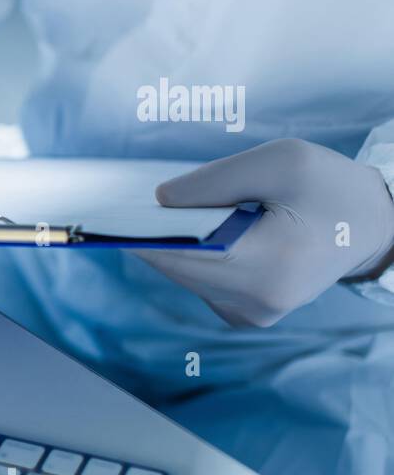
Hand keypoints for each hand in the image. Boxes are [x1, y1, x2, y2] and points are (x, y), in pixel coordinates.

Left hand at [137, 138, 393, 326]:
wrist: (374, 227)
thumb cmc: (332, 189)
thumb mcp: (280, 161)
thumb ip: (213, 180)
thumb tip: (160, 201)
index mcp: (268, 267)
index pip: (181, 255)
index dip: (140, 235)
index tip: (107, 220)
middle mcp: (256, 302)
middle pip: (177, 267)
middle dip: (156, 235)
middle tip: (135, 206)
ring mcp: (251, 314)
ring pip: (186, 275)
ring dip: (178, 244)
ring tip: (186, 214)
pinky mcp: (247, 312)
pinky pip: (201, 281)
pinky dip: (195, 256)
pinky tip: (207, 232)